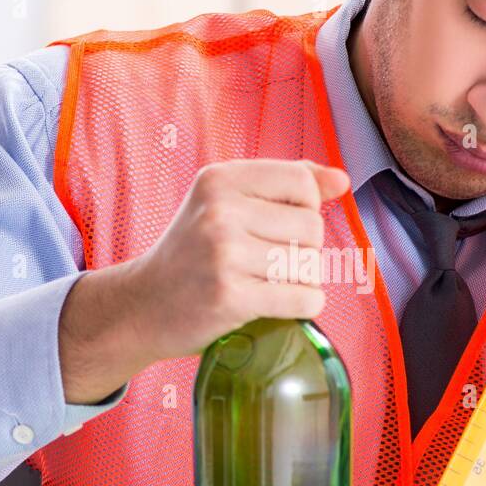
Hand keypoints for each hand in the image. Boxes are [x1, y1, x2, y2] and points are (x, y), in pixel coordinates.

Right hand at [60, 159, 350, 402]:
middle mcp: (220, 211)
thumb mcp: (225, 203)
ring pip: (309, 264)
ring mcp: (223, 254)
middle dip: (303, 249)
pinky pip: (303, 298)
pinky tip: (279, 304)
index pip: (302, 181)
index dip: (307, 208)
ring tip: (268, 283)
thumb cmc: (194, 253)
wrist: (144, 305)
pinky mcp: (231, 296)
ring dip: (301, 280)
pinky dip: (303, 306)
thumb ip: (283, 185)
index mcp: (219, 179)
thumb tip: (341, 181)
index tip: (282, 226)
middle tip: (269, 263)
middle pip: (312, 226)